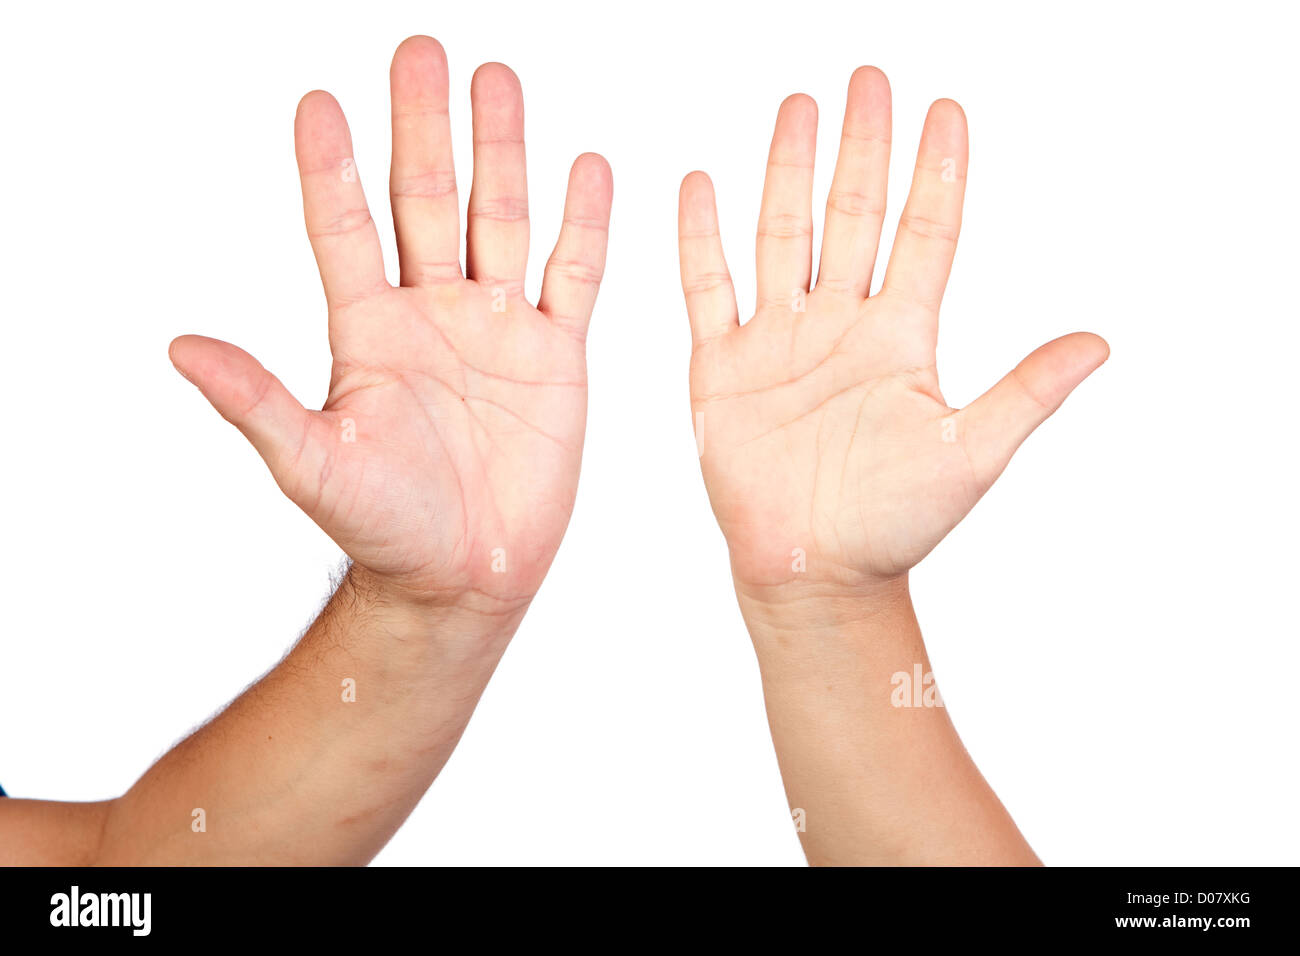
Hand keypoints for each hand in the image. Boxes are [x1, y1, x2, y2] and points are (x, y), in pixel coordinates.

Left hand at [170, 37, 611, 613]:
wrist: (468, 575)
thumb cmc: (387, 527)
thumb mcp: (314, 464)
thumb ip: (258, 402)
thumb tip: (180, 347)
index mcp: (368, 331)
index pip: (344, 230)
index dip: (332, 170)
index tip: (318, 104)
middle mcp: (430, 313)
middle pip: (425, 200)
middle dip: (422, 126)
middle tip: (420, 51)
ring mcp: (497, 326)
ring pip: (499, 219)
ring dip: (500, 151)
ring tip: (496, 79)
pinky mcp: (558, 354)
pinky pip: (575, 275)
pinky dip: (584, 223)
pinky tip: (588, 167)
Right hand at [679, 68, 1106, 595]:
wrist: (813, 573)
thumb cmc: (892, 525)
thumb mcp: (971, 454)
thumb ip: (1027, 392)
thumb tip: (1100, 342)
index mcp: (901, 338)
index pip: (924, 234)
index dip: (936, 173)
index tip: (945, 110)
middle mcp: (841, 327)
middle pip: (853, 216)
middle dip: (862, 147)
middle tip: (868, 79)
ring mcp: (778, 342)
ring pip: (782, 237)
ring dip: (787, 172)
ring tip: (796, 109)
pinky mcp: (723, 369)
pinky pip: (708, 290)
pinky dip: (701, 240)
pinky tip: (701, 185)